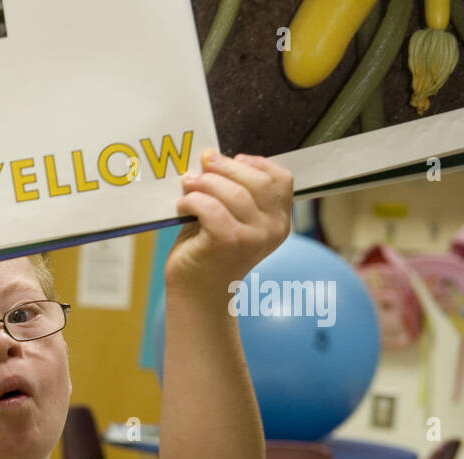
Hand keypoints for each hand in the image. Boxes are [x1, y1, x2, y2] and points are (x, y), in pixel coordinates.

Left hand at [166, 150, 293, 300]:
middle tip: (202, 164)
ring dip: (205, 182)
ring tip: (188, 183)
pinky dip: (194, 200)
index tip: (232, 157)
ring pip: (233, 192)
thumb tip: (212, 158)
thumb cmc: (209, 254)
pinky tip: (183, 205)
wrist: (198, 295)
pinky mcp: (229, 242)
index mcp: (279, 221)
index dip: (256, 163)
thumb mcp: (230, 219)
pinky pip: (211, 207)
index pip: (281, 179)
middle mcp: (273, 229)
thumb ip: (232, 193)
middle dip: (225, 166)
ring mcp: (253, 236)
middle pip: (256, 180)